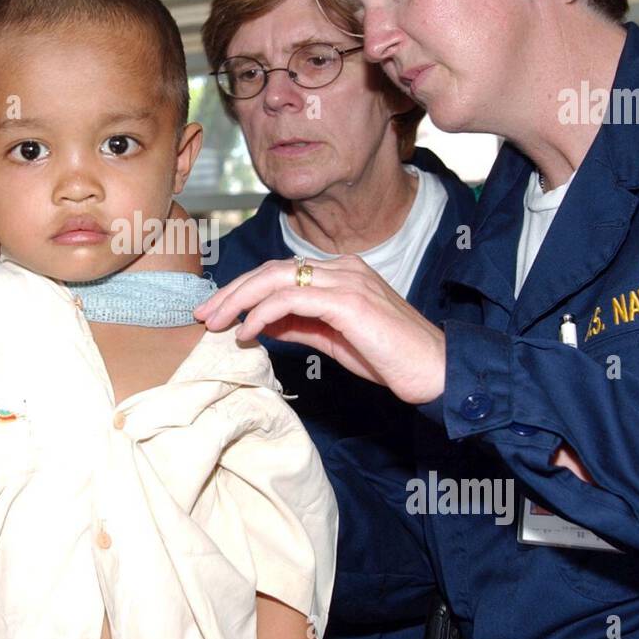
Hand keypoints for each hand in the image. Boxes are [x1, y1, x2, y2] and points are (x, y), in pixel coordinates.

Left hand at [194, 255, 445, 404]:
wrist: (434, 370)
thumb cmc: (389, 357)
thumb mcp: (333, 338)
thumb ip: (299, 325)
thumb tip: (260, 324)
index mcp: (341, 273)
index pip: (281, 272)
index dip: (244, 289)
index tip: (217, 311)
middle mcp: (342, 268)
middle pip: (272, 270)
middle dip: (232, 290)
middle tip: (204, 313)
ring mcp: (346, 280)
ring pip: (276, 278)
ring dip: (239, 300)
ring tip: (217, 324)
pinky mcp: (348, 301)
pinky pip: (291, 299)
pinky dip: (262, 314)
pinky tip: (247, 333)